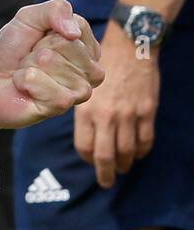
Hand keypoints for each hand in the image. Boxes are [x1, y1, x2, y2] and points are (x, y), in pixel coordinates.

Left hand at [0, 0, 103, 130]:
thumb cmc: (12, 49)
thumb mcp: (28, 18)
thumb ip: (55, 10)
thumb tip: (74, 32)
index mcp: (86, 45)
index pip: (78, 26)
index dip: (48, 29)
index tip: (38, 39)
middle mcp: (91, 69)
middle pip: (67, 45)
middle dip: (37, 48)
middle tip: (29, 58)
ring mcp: (80, 90)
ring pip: (54, 64)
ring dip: (29, 65)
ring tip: (28, 72)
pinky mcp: (63, 106)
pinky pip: (47, 87)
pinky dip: (26, 81)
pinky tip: (26, 87)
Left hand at [73, 21, 160, 187]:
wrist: (128, 47)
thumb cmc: (100, 64)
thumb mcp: (81, 85)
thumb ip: (84, 109)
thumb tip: (85, 132)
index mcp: (86, 109)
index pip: (84, 145)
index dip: (87, 157)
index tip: (90, 161)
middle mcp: (107, 115)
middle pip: (106, 155)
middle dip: (105, 173)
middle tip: (105, 182)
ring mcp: (129, 115)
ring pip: (127, 151)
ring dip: (124, 164)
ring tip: (122, 169)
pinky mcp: (147, 111)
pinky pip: (146, 140)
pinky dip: (142, 151)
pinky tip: (137, 154)